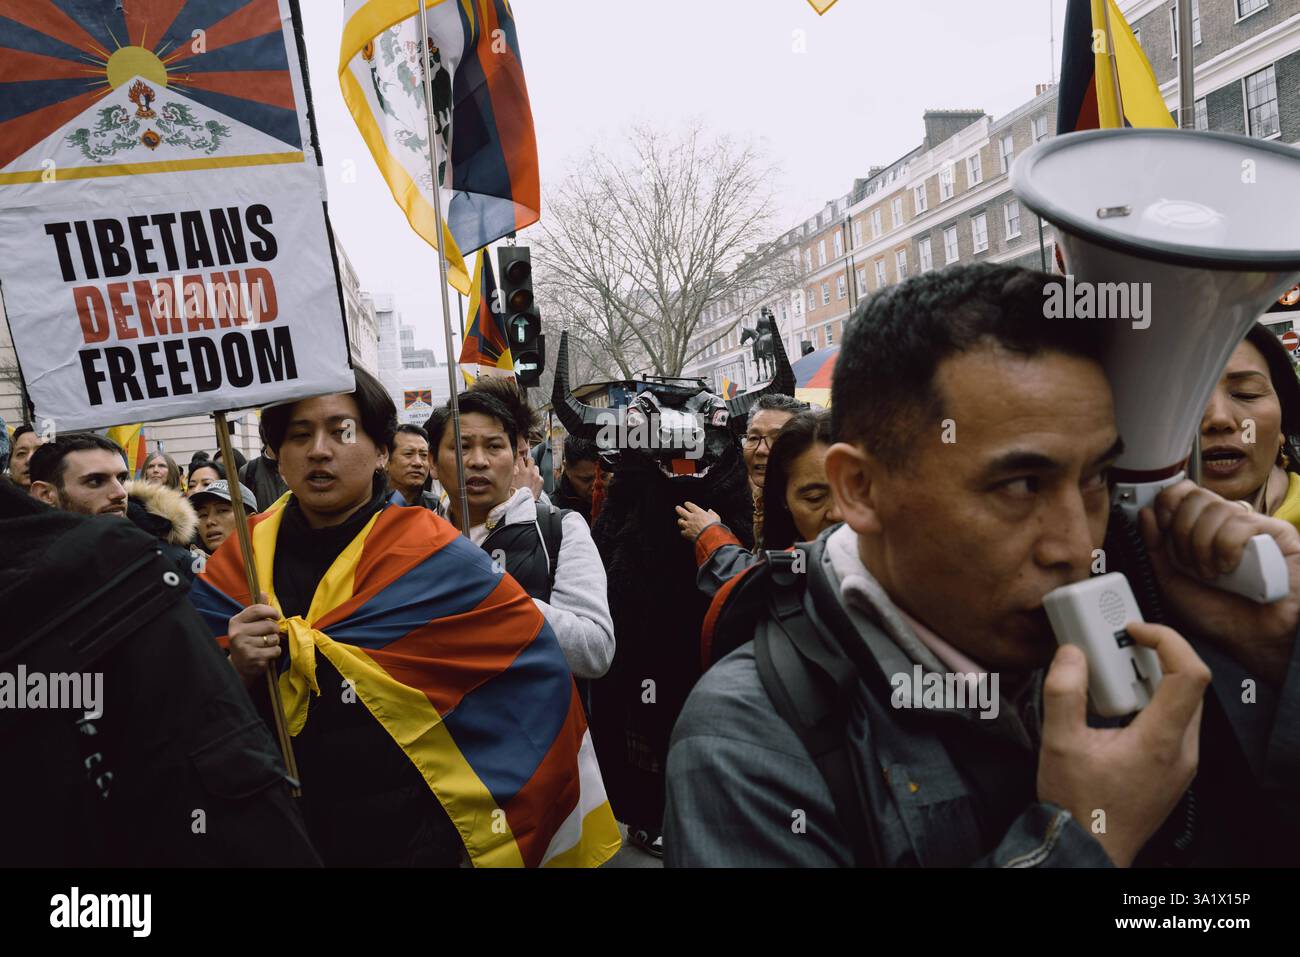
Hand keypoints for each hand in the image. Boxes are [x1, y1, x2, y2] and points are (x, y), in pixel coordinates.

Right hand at [228, 591, 281, 686]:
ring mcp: (244, 646)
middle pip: (269, 625)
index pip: (257, 609)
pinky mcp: (253, 658)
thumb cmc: (247, 641)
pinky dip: (274, 652)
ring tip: (265, 646)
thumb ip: (257, 609)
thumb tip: (263, 592)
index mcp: (236, 621)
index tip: (276, 616)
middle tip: (268, 636)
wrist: (239, 666)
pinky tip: (265, 654)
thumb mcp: (248, 624)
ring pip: (274, 639)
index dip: (271, 611)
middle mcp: (237, 633)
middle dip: (274, 631)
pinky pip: (275, 650)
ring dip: (274, 643)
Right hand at [515, 454, 543, 499]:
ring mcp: (537, 476)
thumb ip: (513, 471)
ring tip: (528, 476)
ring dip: (532, 470)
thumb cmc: (516, 494)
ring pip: (536, 467)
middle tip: (525, 466)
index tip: (519, 461)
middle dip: (527, 462)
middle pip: (530, 460)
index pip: (521, 458)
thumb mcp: (510, 481)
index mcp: (521, 471)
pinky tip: (532, 482)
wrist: (524, 503)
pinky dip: (536, 478)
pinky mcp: (541, 481)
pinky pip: (539, 475)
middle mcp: (530, 472)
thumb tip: (515, 465)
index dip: (519, 459)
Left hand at [676, 501, 720, 541]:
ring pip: (680, 521)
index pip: (690, 506)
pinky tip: (684, 532)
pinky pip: (682, 532)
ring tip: (681, 520)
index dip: (687, 504)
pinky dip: (683, 531)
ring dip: (680, 521)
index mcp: (698, 512)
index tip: (686, 504)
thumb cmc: (714, 526)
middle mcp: (691, 518)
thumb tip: (710, 511)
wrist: (710, 537)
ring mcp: (688, 526)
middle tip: (677, 508)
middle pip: (681, 511)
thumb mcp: (716, 517)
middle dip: (678, 509)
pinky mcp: (687, 533)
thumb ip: (712, 513)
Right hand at [1037, 622, 1208, 866]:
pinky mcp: (1173, 770)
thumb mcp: (1058, 743)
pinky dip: (1150, 702)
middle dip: (1155, 656)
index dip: (1166, 640)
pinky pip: (1174, 723)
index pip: (1189, 674)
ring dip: (1151, 679)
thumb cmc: (1077, 805)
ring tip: (1112, 677)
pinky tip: (1117, 709)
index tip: (1135, 631)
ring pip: (1182, 703)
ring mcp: (1181, 762)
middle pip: (1188, 684)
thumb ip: (1064, 693)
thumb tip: (1071, 654)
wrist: (1089, 847)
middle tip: (1118, 647)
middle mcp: (1181, 751)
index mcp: (1159, 741)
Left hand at [1139, 480, 1299, 683]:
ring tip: (1212, 573)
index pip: (1183, 491)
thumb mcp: (1171, 580)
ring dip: (1203, 546)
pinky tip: (1231, 569)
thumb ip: (1154, 548)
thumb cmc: (1215, 613)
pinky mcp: (1278, 533)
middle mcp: (1227, 522)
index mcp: (1201, 527)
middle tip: (1189, 563)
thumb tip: (1146, 513)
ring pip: (1215, 509)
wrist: (1249, 640)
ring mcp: (1253, 525)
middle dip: (1182, 532)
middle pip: (1195, 496)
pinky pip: (1240, 524)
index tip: (1161, 526)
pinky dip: (1226, 549)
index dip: (1167, 503)